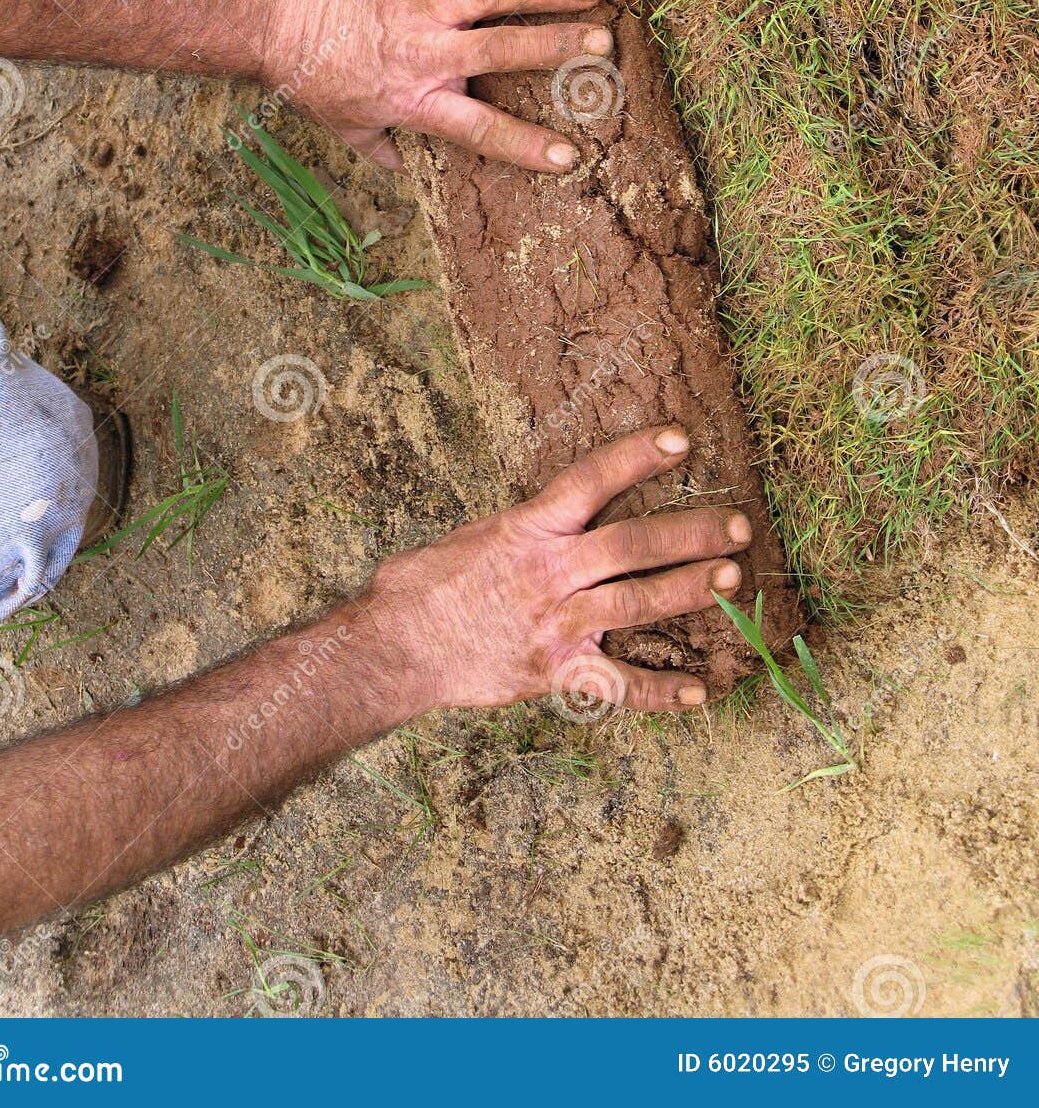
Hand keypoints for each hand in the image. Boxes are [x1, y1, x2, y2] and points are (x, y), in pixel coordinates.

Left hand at [258, 0, 610, 169]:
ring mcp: (424, 4)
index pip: (480, 130)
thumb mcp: (347, 126)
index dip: (525, 146)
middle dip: (555, 48)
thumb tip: (399, 170)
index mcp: (418, 101)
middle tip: (601, 45)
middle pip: (502, 52)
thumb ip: (380, 148)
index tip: (567, 157)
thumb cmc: (312, 78)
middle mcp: (428, 52)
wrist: (276, 22)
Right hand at [367, 427, 751, 713]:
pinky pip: (616, 687)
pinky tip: (700, 694)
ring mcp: (554, 625)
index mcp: (527, 529)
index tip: (681, 438)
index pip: (590, 481)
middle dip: (689, 533)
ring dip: (689, 591)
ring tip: (733, 579)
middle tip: (737, 525)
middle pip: (631, 545)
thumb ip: (519, 527)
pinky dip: (660, 693)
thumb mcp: (469, 536)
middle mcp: (548, 574)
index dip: (637, 456)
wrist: (395, 648)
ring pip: (634, 604)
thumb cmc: (421, 586)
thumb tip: (546, 513)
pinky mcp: (553, 673)